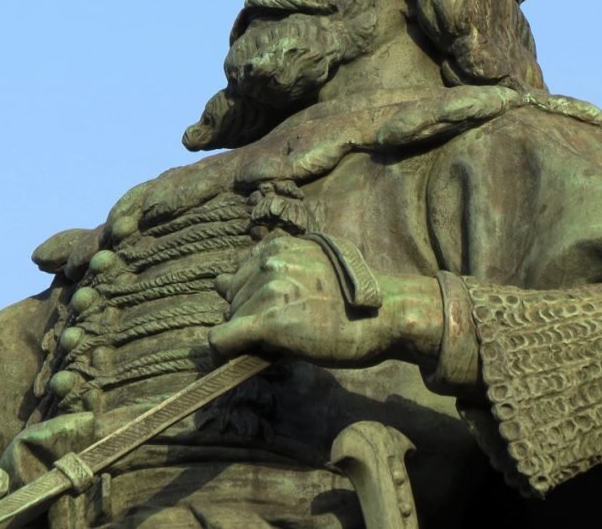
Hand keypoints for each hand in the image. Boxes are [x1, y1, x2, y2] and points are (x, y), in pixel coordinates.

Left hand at [209, 234, 442, 367]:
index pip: (239, 275)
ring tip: (286, 339)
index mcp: (279, 245)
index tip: (272, 312)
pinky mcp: (267, 320)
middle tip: (284, 329)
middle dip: (248, 315)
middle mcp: (270, 260)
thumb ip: (270, 271)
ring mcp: (268, 288)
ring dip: (248, 334)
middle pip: (231, 298)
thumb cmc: (352, 297)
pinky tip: (243, 357)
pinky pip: (221, 340)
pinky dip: (226, 352)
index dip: (252, 298)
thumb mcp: (311, 267)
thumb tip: (216, 281)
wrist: (385, 315)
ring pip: (229, 320)